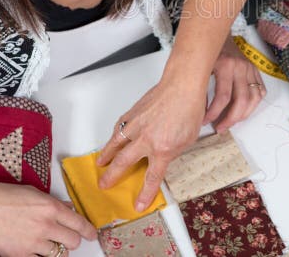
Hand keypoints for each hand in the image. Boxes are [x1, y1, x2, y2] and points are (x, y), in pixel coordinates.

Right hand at [0, 180, 95, 255]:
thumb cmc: (3, 195)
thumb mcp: (34, 193)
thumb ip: (54, 203)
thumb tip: (69, 209)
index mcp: (50, 207)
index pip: (79, 223)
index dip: (88, 231)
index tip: (92, 235)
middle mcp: (45, 225)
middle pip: (72, 242)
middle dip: (72, 240)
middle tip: (66, 238)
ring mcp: (33, 243)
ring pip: (58, 254)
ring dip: (56, 250)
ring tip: (48, 244)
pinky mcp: (19, 255)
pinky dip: (40, 256)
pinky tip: (35, 250)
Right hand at [96, 77, 205, 211]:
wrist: (183, 85)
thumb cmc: (189, 108)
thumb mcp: (189, 139)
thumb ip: (174, 151)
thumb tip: (164, 157)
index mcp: (163, 149)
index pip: (152, 177)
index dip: (144, 194)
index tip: (138, 204)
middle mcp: (146, 139)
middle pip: (124, 163)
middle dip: (112, 177)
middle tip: (104, 184)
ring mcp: (137, 125)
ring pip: (115, 144)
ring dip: (105, 156)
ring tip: (99, 164)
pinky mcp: (133, 113)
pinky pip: (119, 127)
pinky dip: (113, 135)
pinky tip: (112, 139)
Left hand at [203, 36, 265, 132]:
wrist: (219, 33)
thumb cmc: (207, 51)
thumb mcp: (199, 65)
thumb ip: (199, 85)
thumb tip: (195, 110)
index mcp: (225, 65)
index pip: (222, 97)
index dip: (214, 113)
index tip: (206, 121)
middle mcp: (241, 67)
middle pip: (241, 101)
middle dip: (230, 119)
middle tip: (220, 128)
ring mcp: (250, 68)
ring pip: (254, 99)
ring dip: (243, 115)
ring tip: (231, 123)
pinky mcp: (256, 70)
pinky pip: (260, 92)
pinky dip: (254, 104)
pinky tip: (243, 110)